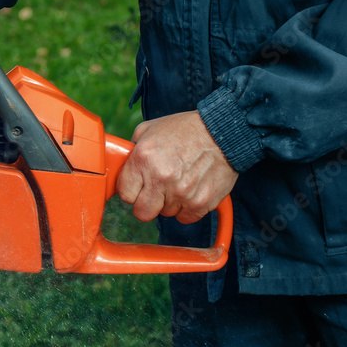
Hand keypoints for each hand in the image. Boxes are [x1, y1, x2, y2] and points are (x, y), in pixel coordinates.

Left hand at [117, 111, 237, 223]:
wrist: (223, 132)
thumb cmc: (186, 129)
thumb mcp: (150, 129)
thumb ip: (133, 149)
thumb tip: (123, 162)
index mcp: (143, 159)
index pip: (125, 194)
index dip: (132, 191)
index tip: (139, 187)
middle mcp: (160, 177)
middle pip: (142, 212)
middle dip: (147, 204)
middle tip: (156, 192)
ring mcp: (181, 192)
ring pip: (165, 214)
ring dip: (170, 203)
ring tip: (180, 183)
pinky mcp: (201, 202)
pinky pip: (186, 218)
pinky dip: (188, 209)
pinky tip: (191, 191)